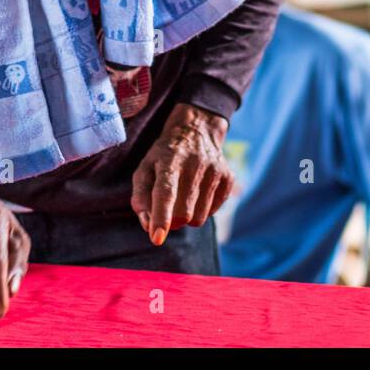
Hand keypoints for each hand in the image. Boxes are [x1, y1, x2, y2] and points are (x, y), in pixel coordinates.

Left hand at [131, 102, 233, 244]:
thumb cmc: (164, 156)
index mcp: (170, 160)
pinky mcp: (228, 177)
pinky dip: (202, 210)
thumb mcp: (145, 168)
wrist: (196, 131)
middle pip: (183, 212)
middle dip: (172, 220)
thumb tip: (147, 225)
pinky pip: (212, 212)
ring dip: (187, 216)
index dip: (161, 217)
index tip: (157, 238)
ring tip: (183, 197)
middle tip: (168, 208)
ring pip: (198, 218)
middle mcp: (195, 164)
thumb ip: (140, 197)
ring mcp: (215, 171)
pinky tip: (198, 192)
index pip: (166, 192)